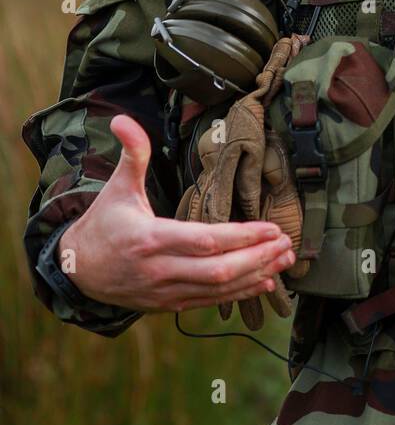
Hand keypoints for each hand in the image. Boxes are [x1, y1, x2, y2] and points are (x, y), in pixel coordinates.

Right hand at [57, 114, 296, 314]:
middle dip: (258, 258)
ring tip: (285, 260)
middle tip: (287, 243)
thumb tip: (124, 119)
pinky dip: (240, 293)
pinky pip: (210, 303)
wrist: (77, 270)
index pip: (204, 242)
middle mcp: (160, 270)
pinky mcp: (169, 304)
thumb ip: (131, 154)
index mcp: (150, 239)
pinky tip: (265, 281)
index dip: (242, 237)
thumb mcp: (117, 187)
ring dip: (257, 276)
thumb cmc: (104, 224)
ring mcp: (166, 291)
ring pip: (218, 290)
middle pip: (218, 270)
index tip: (271, 228)